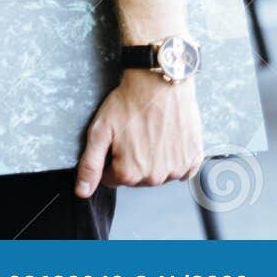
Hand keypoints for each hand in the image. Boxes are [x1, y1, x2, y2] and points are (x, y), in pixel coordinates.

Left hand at [75, 69, 202, 196]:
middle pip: (135, 178)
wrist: (160, 84)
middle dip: (130, 160)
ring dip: (152, 160)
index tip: (114, 141)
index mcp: (130, 173)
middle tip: (131, 135)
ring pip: (157, 174)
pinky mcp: (194, 159)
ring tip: (148, 134)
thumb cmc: (129, 104)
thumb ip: (90, 165)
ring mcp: (177, 169)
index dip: (109, 159)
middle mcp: (155, 177)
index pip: (112, 178)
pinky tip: (166, 139)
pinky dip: (172, 158)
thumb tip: (82, 192)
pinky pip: (180, 169)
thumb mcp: (100, 132)